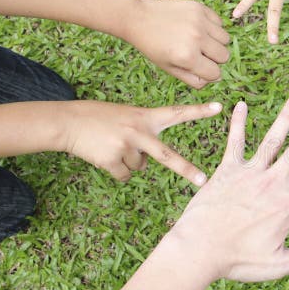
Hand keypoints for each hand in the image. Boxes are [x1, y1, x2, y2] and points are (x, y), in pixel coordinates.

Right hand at [63, 100, 221, 184]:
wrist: (68, 122)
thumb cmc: (101, 118)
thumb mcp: (128, 117)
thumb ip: (144, 135)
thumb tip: (145, 165)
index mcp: (146, 117)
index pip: (177, 113)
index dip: (199, 111)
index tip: (220, 107)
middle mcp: (139, 130)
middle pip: (167, 156)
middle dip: (186, 170)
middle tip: (203, 182)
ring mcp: (126, 145)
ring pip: (139, 167)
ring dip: (128, 161)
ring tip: (113, 146)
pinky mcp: (112, 160)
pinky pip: (125, 175)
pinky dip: (117, 171)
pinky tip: (105, 156)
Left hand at [122, 0, 230, 88]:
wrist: (137, 16)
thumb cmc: (152, 46)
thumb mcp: (169, 68)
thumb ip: (193, 79)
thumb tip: (216, 78)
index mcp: (187, 57)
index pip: (215, 73)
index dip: (208, 74)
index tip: (198, 68)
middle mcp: (196, 39)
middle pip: (224, 56)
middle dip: (215, 59)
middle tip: (199, 54)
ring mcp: (199, 22)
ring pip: (226, 39)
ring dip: (216, 43)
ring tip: (200, 40)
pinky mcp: (199, 8)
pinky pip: (220, 22)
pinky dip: (213, 28)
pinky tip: (198, 28)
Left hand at [167, 95, 288, 282]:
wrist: (197, 251)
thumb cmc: (238, 261)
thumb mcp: (279, 264)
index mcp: (288, 204)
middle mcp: (272, 183)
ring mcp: (249, 174)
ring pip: (272, 139)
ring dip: (286, 117)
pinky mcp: (226, 171)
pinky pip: (234, 143)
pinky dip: (238, 124)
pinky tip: (241, 104)